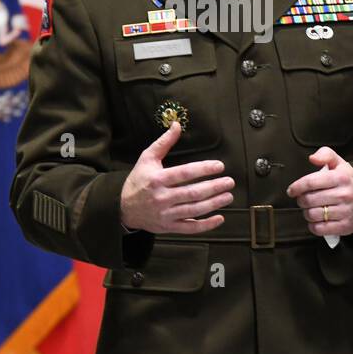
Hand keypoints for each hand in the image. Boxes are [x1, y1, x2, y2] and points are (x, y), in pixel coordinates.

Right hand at [119, 121, 233, 233]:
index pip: (184, 173)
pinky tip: (219, 218)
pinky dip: (206, 225)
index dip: (204, 169)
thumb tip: (177, 125)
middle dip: (214, 187)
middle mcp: (162, 197)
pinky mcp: (168, 227)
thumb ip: (164, 142)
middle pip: (192, 193)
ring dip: (214, 204)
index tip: (219, 166)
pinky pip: (190, 228)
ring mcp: (165, 214)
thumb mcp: (147, 158)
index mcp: (157, 179)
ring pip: (194, 210)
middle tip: (229, 182)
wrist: (123, 208)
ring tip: (228, 196)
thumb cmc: (138, 180)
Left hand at [286, 147, 352, 237]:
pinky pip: (319, 229)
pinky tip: (316, 219)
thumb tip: (312, 158)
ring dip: (306, 212)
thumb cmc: (349, 182)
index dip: (297, 187)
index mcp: (340, 178)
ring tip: (310, 209)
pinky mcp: (344, 226)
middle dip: (301, 200)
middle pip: (309, 200)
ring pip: (312, 215)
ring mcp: (345, 212)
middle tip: (303, 199)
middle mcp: (344, 195)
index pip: (311, 182)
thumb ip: (325, 154)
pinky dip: (313, 225)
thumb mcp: (340, 164)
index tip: (292, 190)